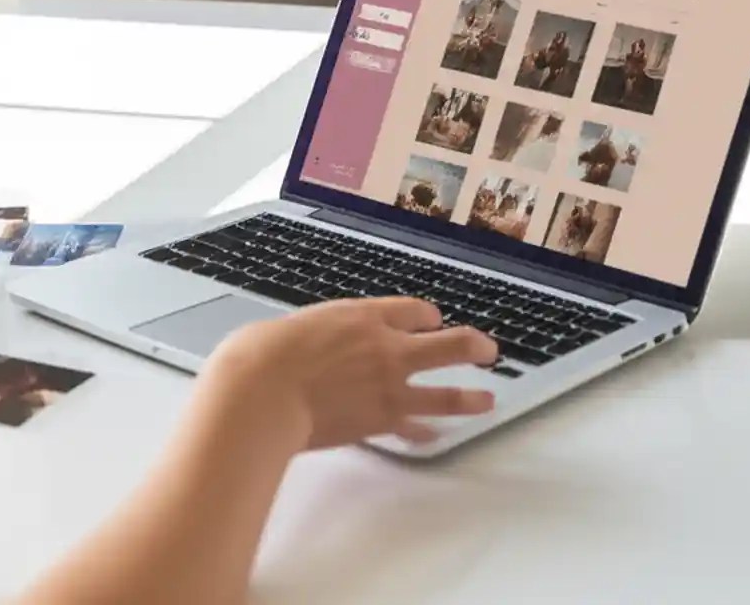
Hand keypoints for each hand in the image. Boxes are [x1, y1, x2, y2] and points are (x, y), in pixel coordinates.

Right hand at [204, 297, 497, 448]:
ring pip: (444, 393)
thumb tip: (302, 346)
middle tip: (487, 351)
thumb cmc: (262, 354)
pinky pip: (412, 429)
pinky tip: (432, 438)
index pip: (412, 311)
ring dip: (469, 397)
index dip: (425, 316)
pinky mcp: (379, 422)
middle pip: (448, 344)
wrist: (263, 393)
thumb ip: (313, 335)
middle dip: (472, 347)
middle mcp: (386, 349)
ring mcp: (388, 388)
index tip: (429, 320)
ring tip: (487, 400)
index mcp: (362, 317)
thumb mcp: (290, 327)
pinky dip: (423, 434)